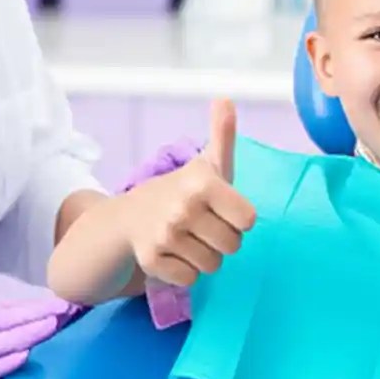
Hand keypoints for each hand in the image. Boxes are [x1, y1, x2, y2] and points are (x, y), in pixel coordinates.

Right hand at [0, 296, 81, 378]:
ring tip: (52, 324)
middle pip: (15, 317)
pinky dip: (5, 361)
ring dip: (28, 330)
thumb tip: (58, 317)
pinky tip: (22, 355)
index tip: (78, 299)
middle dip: (45, 311)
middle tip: (71, 306)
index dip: (51, 304)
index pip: (25, 307)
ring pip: (2, 339)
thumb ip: (17, 324)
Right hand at [122, 99, 255, 286]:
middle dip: (223, 239)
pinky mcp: (152, 260)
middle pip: (233, 245)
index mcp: (202, 183)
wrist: (131, 216)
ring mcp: (165, 236)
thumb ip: (222, 133)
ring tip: (190, 239)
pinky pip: (190, 279)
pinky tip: (174, 253)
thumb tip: (225, 99)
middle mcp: (182, 208)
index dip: (239, 217)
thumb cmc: (184, 191)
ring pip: (213, 265)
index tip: (222, 208)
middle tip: (205, 225)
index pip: (249, 220)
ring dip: (205, 256)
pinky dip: (185, 271)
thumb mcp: (207, 163)